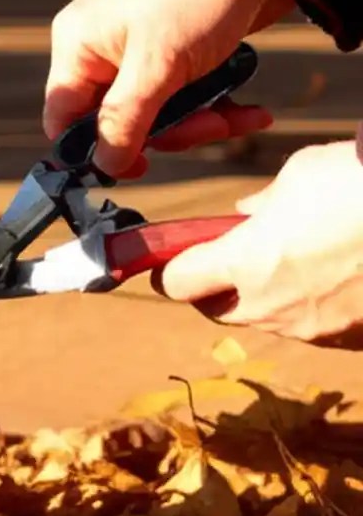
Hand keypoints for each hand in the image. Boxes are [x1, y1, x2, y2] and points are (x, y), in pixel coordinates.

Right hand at [45, 0, 295, 176]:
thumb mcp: (157, 68)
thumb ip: (124, 122)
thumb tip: (104, 166)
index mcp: (78, 46)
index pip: (63, 117)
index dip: (92, 149)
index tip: (134, 168)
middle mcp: (99, 49)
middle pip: (116, 120)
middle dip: (168, 132)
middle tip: (208, 128)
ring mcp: (136, 52)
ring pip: (155, 114)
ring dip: (199, 122)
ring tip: (240, 116)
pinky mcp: (171, 53)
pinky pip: (181, 97)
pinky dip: (213, 107)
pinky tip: (249, 112)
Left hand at [158, 141, 362, 348]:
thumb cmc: (362, 182)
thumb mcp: (302, 175)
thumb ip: (263, 203)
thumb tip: (247, 213)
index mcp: (244, 262)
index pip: (178, 283)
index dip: (172, 268)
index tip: (178, 255)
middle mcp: (272, 306)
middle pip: (217, 310)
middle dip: (216, 287)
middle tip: (233, 259)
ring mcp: (316, 329)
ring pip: (271, 320)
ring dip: (270, 296)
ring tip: (302, 260)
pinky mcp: (353, 340)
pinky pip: (319, 327)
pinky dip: (318, 306)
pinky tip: (343, 277)